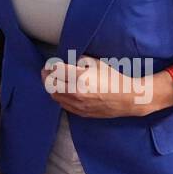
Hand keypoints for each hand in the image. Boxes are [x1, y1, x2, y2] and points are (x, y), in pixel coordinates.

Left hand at [41, 56, 165, 117]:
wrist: (126, 99)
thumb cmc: (114, 78)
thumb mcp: (97, 63)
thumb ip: (80, 61)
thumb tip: (68, 61)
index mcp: (80, 77)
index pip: (55, 70)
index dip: (51, 65)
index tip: (52, 63)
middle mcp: (76, 92)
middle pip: (50, 84)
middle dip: (46, 76)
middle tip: (47, 71)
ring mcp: (77, 104)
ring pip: (54, 95)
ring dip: (51, 87)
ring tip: (55, 81)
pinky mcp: (80, 112)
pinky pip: (62, 104)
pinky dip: (60, 96)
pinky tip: (63, 91)